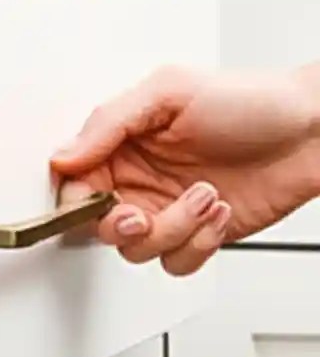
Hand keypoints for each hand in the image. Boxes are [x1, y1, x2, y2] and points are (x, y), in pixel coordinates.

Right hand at [53, 64, 319, 275]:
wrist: (314, 131)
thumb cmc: (252, 102)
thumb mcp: (169, 92)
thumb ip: (109, 123)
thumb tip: (63, 157)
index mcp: (121, 146)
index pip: (74, 186)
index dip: (80, 202)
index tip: (102, 202)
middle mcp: (137, 181)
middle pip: (98, 227)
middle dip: (123, 227)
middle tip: (142, 215)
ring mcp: (165, 211)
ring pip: (136, 251)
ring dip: (173, 230)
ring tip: (205, 196)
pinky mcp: (195, 236)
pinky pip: (175, 263)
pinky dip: (197, 244)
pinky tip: (218, 211)